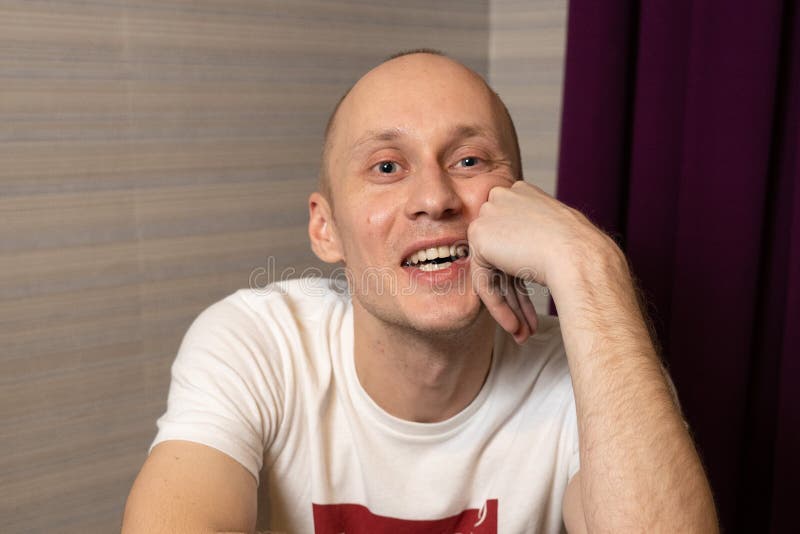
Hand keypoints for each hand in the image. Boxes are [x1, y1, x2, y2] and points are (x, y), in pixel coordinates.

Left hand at [467, 181, 618, 342]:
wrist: (580, 255)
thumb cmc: (582, 250)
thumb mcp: (557, 236)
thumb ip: (533, 240)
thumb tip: (519, 259)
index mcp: (521, 193)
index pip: (513, 239)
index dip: (521, 274)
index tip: (532, 299)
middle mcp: (501, 198)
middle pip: (501, 256)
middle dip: (515, 295)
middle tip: (527, 322)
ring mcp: (488, 215)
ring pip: (492, 271)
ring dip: (509, 306)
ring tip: (523, 332)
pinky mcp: (479, 236)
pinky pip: (484, 279)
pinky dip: (497, 305)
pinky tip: (514, 326)